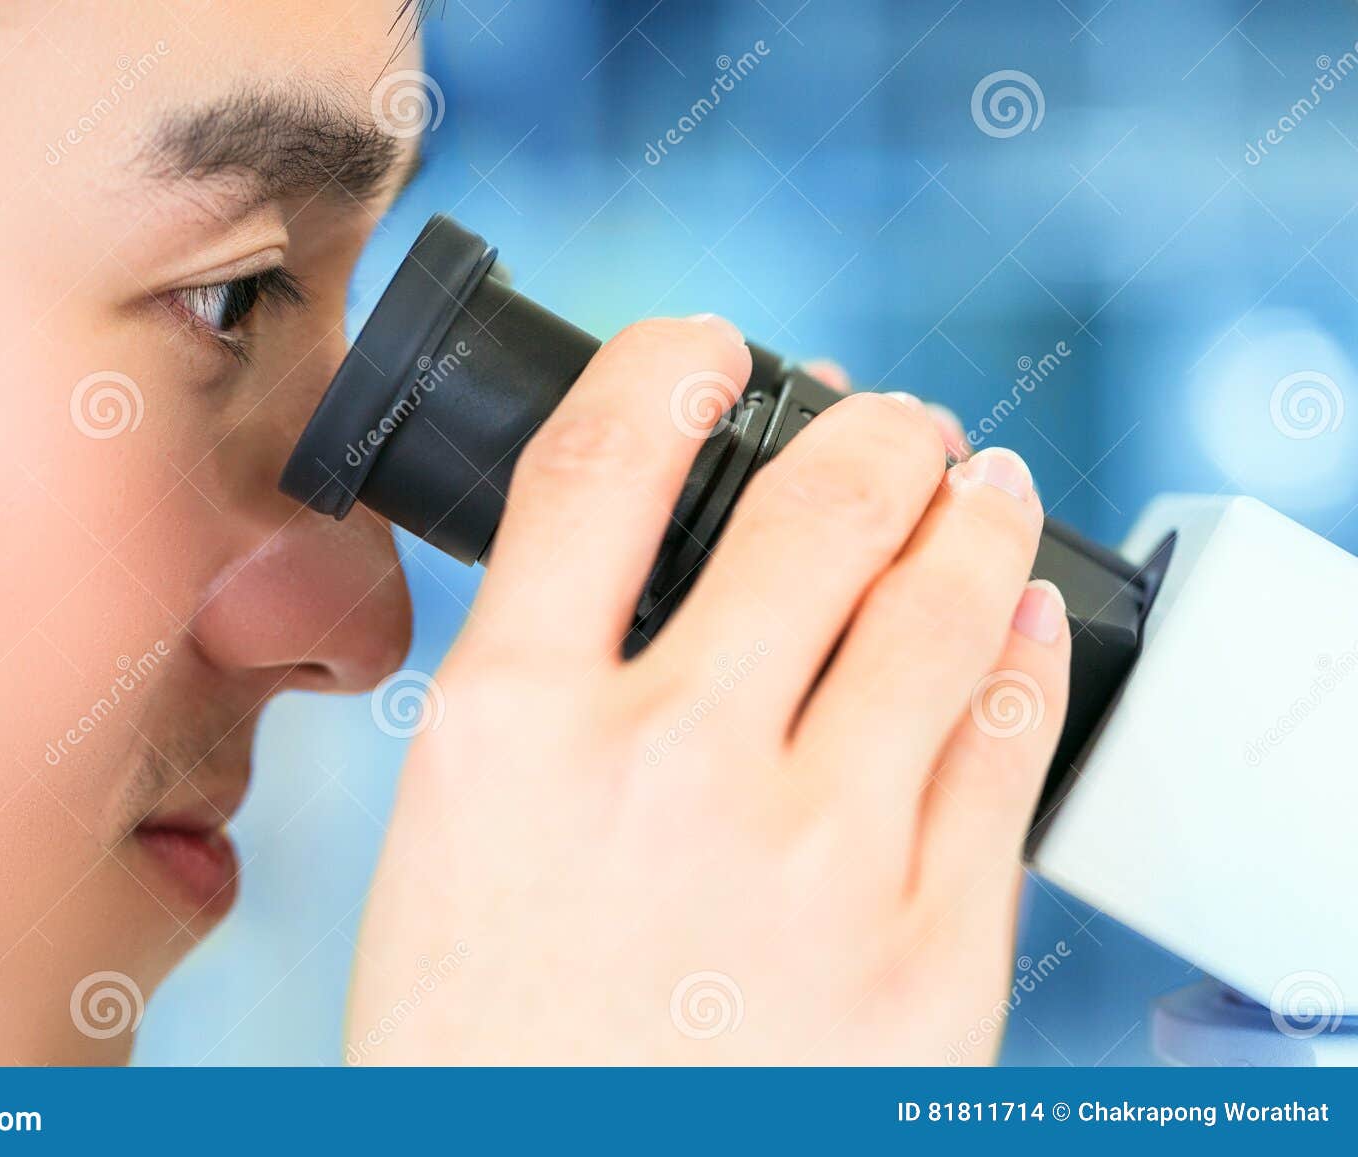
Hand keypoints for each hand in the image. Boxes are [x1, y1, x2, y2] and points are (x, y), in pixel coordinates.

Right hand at [346, 315, 1068, 1063]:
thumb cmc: (485, 1056)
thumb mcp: (452, 844)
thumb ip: (540, 695)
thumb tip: (639, 578)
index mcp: (509, 725)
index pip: (603, 457)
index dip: (670, 358)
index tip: (707, 346)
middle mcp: (666, 759)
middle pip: (815, 501)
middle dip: (870, 427)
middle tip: (888, 421)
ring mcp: (815, 850)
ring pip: (943, 597)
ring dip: (972, 508)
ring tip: (978, 482)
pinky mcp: (930, 940)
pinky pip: (1007, 737)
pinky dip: (1026, 648)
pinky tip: (1024, 619)